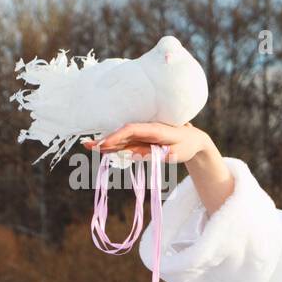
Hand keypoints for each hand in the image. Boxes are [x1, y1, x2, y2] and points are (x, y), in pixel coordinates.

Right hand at [82, 121, 209, 163]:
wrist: (194, 139)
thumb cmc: (185, 146)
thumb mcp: (174, 154)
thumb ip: (155, 154)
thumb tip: (134, 154)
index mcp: (155, 129)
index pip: (132, 130)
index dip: (117, 137)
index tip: (105, 145)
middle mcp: (146, 128)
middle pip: (123, 132)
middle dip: (106, 139)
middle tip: (87, 146)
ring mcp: (143, 133)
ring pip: (122, 137)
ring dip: (106, 142)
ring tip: (88, 146)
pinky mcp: (142, 138)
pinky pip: (126, 141)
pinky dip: (114, 145)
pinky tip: (101, 148)